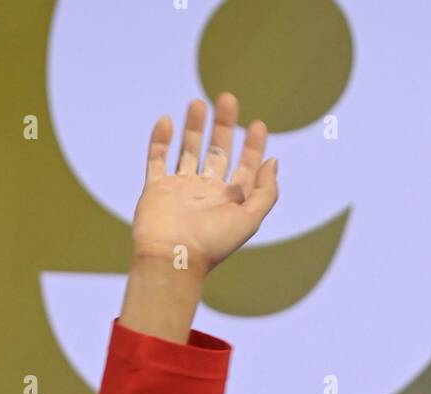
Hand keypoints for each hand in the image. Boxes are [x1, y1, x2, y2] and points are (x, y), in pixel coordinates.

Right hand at [132, 92, 277, 276]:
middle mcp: (206, 193)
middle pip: (218, 152)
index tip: (258, 125)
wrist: (173, 258)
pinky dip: (160, 140)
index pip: (245, 169)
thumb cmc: (212, 243)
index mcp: (229, 201)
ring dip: (194, 127)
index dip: (254, 147)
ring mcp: (180, 189)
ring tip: (198, 103)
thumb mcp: (250, 219)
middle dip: (224, 126)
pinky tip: (167, 121)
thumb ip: (265, 192)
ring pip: (188, 151)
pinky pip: (157, 160)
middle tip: (228, 99)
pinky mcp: (156, 189)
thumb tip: (274, 162)